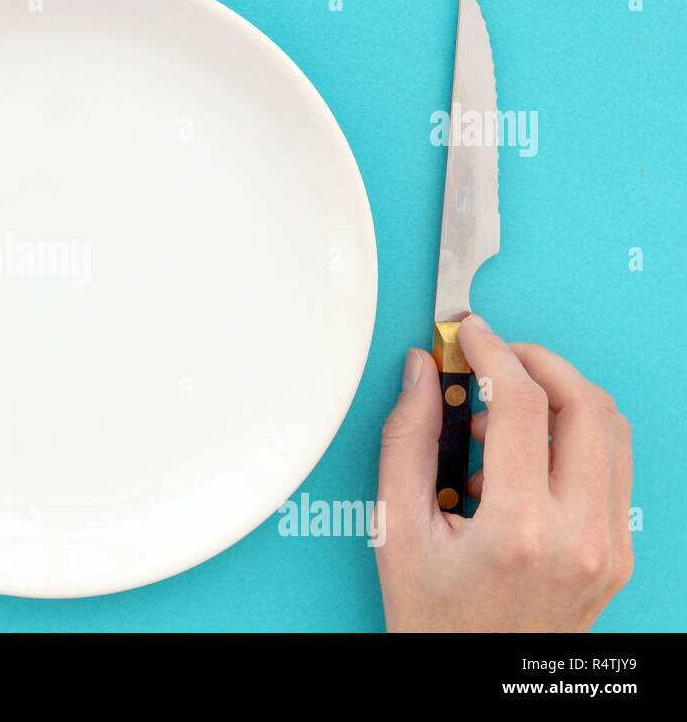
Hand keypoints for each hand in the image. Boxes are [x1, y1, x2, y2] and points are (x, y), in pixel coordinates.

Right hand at [376, 314, 632, 631]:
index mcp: (519, 530)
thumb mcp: (398, 528)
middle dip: (538, 360)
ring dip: (561, 395)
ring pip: (611, 429)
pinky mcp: (617, 553)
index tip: (470, 334)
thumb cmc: (431, 617)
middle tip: (495, 354)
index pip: (525, 404)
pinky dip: (575, 436)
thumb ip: (407, 439)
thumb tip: (423, 372)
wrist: (472, 681)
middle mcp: (579, 537)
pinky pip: (612, 466)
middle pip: (586, 404)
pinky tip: (526, 452)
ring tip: (505, 409)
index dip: (495, 352)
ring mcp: (608, 547)